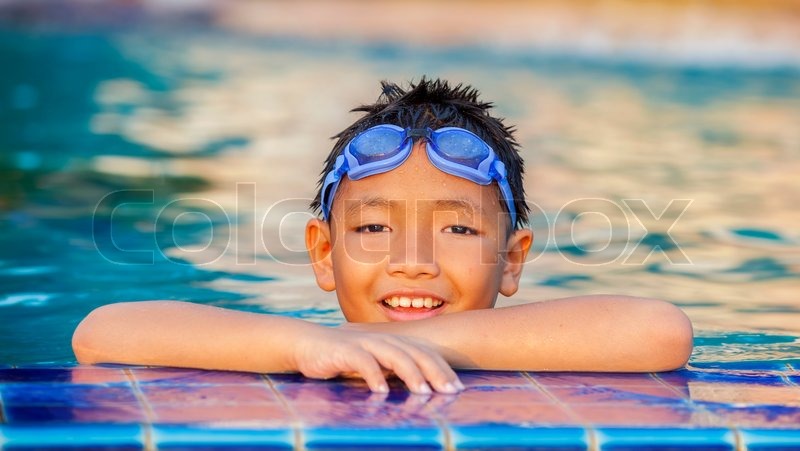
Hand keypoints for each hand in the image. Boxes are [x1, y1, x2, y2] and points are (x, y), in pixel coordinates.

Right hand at [291, 325, 463, 393]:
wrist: (308, 344)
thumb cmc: (344, 357)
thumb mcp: (374, 363)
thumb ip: (394, 371)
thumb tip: (421, 389)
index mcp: (393, 342)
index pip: (425, 353)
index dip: (443, 369)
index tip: (458, 388)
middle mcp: (383, 339)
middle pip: (416, 353)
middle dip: (435, 372)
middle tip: (450, 392)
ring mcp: (365, 343)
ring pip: (394, 355)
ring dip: (411, 374)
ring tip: (424, 392)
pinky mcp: (345, 351)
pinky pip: (363, 362)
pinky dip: (374, 375)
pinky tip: (382, 391)